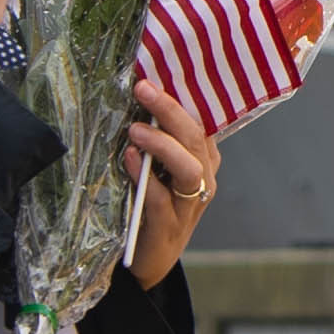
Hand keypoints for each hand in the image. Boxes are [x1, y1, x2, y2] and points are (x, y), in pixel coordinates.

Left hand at [122, 75, 215, 285]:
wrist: (149, 259)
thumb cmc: (150, 206)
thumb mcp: (158, 169)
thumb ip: (155, 141)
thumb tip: (135, 100)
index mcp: (203, 160)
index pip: (200, 121)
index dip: (182, 97)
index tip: (157, 73)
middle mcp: (203, 179)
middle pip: (196, 139)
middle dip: (170, 111)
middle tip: (143, 90)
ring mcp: (189, 205)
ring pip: (188, 167)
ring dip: (162, 144)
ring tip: (135, 131)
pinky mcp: (169, 227)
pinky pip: (161, 197)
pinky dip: (145, 176)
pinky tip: (130, 159)